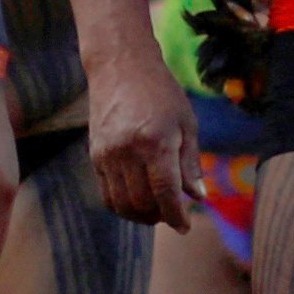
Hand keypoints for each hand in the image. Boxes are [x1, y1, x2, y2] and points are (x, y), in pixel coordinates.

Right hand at [83, 43, 199, 232]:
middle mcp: (128, 151)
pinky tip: (137, 200)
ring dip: (140, 215)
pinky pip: (107, 194)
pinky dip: (122, 206)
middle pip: (142, 203)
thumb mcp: (186, 123)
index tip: (184, 227)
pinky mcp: (95, 156)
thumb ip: (190, 163)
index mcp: (155, 141)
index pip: (165, 193)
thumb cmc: (161, 93)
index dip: (176, 216)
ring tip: (155, 210)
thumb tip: (198, 197)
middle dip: (159, 216)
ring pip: (122, 204)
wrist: (121, 67)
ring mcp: (107, 155)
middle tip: (171, 213)